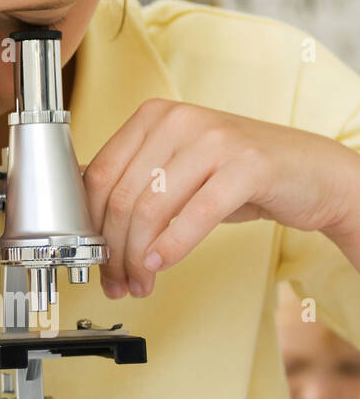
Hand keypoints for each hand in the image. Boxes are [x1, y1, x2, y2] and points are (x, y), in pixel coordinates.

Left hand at [82, 98, 356, 298]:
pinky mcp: (247, 166)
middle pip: (122, 196)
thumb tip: (85, 219)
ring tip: (140, 282)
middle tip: (116, 280)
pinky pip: (195, 215)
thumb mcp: (177, 169)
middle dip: (113, 249)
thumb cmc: (239, 173)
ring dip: (139, 257)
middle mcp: (179, 120)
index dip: (90, 224)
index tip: (93, 257)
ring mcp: (214, 140)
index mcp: (152, 116)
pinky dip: (171, 247)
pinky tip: (160, 266)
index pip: (99, 175)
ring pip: (151, 208)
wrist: (313, 172)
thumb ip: (135, 183)